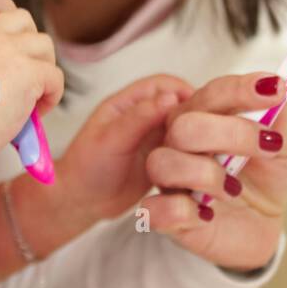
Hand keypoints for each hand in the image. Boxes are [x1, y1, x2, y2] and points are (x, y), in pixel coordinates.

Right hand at [0, 0, 63, 156]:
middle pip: (24, 18)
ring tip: (34, 91)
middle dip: (28, 41)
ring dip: (43, 66)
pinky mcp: (30, 72)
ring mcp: (11, 50)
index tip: (7, 22)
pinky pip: (55, 76)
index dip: (2, 4)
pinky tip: (38, 111)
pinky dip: (52, 94)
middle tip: (24, 68)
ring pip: (44, 44)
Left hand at [54, 74, 193, 226]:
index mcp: (128, 103)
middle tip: (207, 134)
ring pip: (185, 128)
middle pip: (179, 105)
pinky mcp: (162, 158)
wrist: (79, 203)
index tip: (200, 109)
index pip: (163, 84)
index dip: (184, 92)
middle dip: (195, 115)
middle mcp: (144, 117)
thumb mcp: (111, 139)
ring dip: (196, 137)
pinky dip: (193, 154)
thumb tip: (170, 98)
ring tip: (204, 152)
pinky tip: (199, 165)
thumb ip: (139, 118)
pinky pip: (184, 150)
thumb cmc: (85, 168)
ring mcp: (154, 138)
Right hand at [138, 72, 286, 271]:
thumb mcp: (279, 145)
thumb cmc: (263, 177)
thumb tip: (276, 86)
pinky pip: (155, 210)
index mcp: (201, 116)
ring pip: (164, 164)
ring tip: (235, 189)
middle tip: (269, 146)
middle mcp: (177, 143)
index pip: (212, 94)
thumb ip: (275, 116)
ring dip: (208, 174)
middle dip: (233, 133)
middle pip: (184, 125)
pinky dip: (184, 211)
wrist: (262, 222)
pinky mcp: (164, 217)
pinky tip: (208, 214)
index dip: (241, 90)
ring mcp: (169, 180)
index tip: (276, 90)